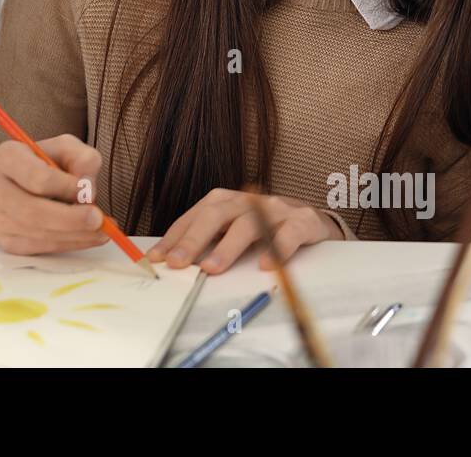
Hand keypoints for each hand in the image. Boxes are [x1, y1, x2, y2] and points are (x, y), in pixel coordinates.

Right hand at [0, 134, 109, 255]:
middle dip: (71, 219)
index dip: (66, 187)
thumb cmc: (43, 163)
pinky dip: (68, 244)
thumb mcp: (66, 149)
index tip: (88, 190)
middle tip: (98, 219)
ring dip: (74, 235)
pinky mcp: (6, 241)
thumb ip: (82, 159)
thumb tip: (87, 188)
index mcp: (7, 157)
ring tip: (101, 230)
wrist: (17, 182)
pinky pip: (40, 248)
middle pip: (32, 211)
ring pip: (38, 233)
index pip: (37, 178)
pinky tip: (87, 237)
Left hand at [146, 189, 342, 274]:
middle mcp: (247, 200)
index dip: (174, 237)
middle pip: (216, 215)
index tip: (157, 258)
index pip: (194, 217)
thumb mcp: (233, 228)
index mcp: (226, 200)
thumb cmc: (265, 227)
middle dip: (193, 240)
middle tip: (177, 263)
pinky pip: (288, 234)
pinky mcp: (302, 221)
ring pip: (248, 224)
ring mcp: (275, 209)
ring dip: (227, 247)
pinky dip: (276, 248)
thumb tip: (174, 262)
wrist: (313, 220)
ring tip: (211, 268)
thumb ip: (209, 240)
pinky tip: (265, 265)